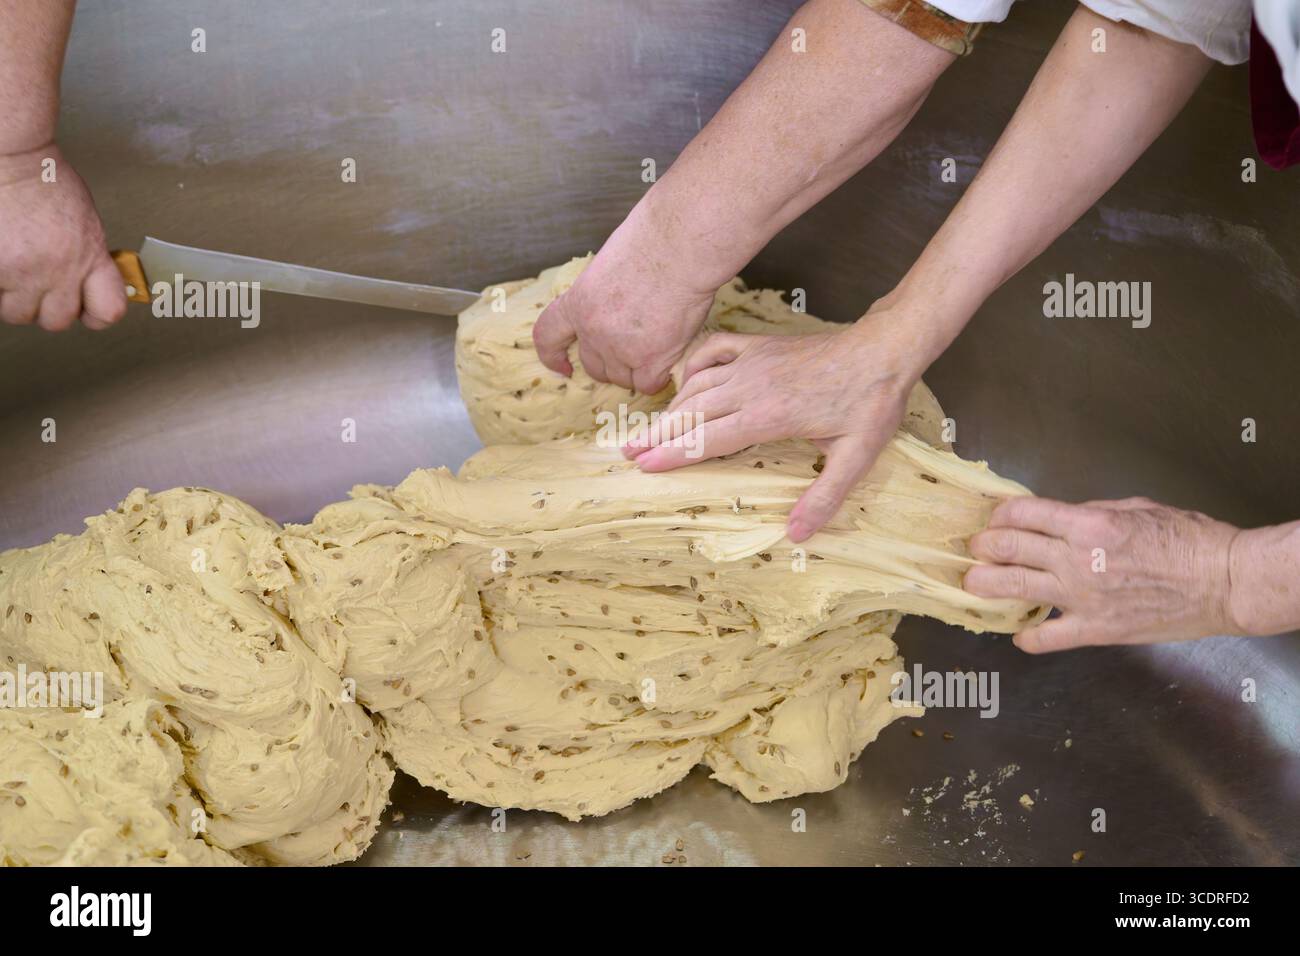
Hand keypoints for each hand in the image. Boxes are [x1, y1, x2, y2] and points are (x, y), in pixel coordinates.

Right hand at [0, 143, 126, 330]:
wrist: (12, 158)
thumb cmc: (45, 182)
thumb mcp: (84, 223)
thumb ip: (86, 258)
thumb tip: (84, 284)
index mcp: (90, 256)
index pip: (108, 311)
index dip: (94, 314)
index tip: (84, 308)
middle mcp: (60, 269)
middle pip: (56, 320)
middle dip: (45, 306)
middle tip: (36, 284)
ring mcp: (23, 271)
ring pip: (17, 313)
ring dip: (12, 298)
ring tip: (11, 269)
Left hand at [532, 217, 716, 394]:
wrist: (679, 246)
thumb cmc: (651, 242)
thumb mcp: (608, 264)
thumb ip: (604, 294)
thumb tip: (614, 305)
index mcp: (578, 302)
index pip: (548, 337)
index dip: (552, 356)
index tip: (563, 367)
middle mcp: (593, 330)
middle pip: (593, 367)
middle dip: (611, 364)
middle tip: (635, 349)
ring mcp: (620, 348)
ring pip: (623, 379)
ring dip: (638, 370)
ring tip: (659, 347)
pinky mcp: (651, 359)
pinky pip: (648, 385)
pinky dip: (659, 377)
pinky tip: (670, 359)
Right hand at [624, 312, 925, 542]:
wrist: (883, 349)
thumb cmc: (870, 404)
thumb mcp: (856, 456)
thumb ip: (824, 496)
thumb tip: (795, 534)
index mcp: (770, 414)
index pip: (710, 438)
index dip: (675, 453)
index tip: (645, 466)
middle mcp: (752, 385)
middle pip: (692, 412)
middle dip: (656, 434)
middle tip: (626, 453)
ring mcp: (752, 361)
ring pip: (697, 384)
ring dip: (668, 407)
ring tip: (645, 429)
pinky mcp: (758, 345)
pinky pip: (711, 350)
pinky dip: (691, 366)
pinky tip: (682, 382)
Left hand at [964, 496, 1242, 652]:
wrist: (1224, 582)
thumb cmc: (1189, 540)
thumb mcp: (1135, 508)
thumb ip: (1090, 512)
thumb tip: (1058, 518)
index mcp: (1088, 524)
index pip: (1023, 513)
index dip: (1000, 514)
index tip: (993, 518)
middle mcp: (1077, 559)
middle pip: (1010, 548)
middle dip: (984, 546)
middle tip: (975, 549)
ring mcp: (1083, 597)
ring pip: (1015, 589)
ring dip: (986, 584)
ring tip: (972, 583)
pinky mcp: (1097, 630)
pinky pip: (1048, 637)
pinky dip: (1027, 637)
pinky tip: (1018, 633)